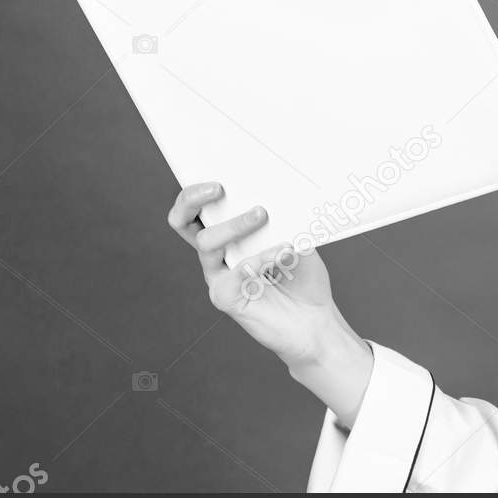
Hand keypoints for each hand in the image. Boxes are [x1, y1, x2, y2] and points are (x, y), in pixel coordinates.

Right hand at [167, 182, 360, 370]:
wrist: (315, 320)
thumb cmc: (303, 277)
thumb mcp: (297, 237)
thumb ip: (282, 218)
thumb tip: (275, 194)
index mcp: (228, 237)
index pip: (196, 209)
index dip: (194, 192)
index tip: (216, 177)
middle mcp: (216, 255)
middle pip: (182, 223)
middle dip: (192, 200)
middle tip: (219, 188)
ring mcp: (218, 277)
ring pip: (207, 243)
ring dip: (234, 225)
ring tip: (262, 215)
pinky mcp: (226, 299)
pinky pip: (235, 272)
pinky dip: (261, 256)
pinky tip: (284, 250)